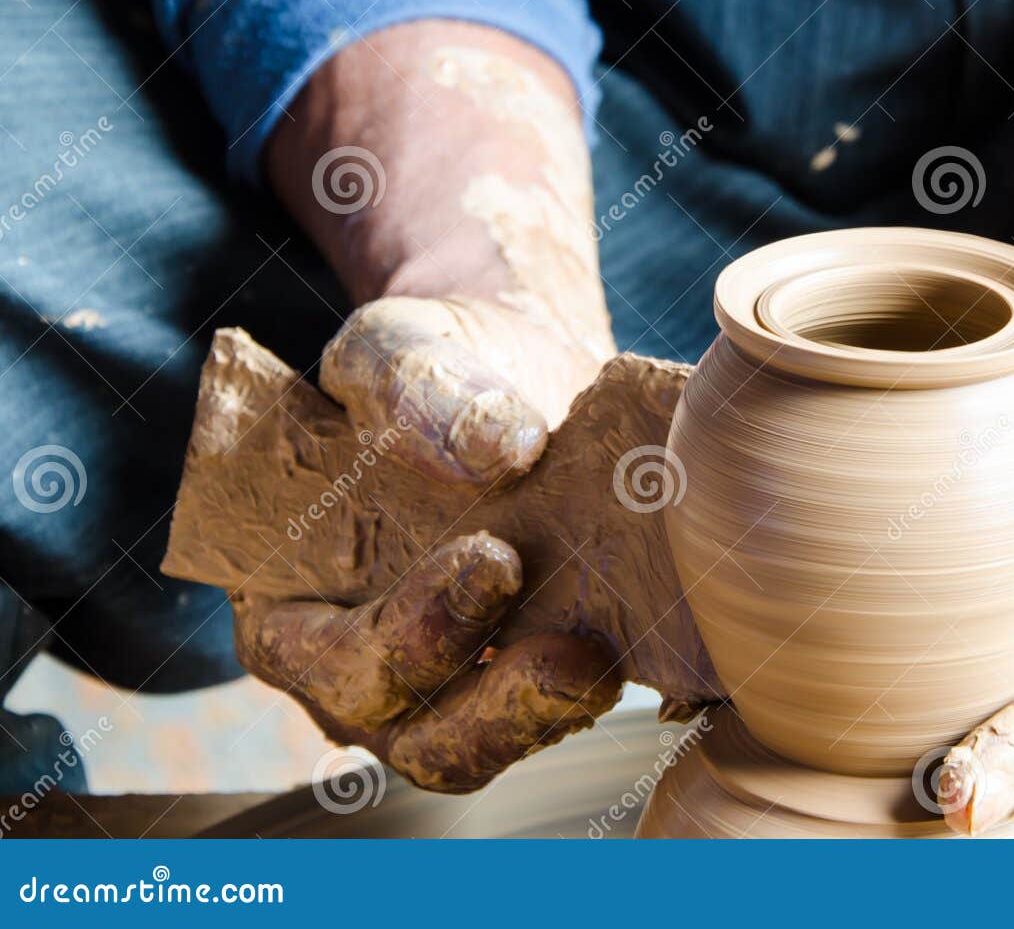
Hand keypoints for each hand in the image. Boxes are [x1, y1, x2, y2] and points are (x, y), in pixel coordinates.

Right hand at [232, 294, 622, 792]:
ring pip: (485, 744)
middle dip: (487, 701)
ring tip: (604, 665)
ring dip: (547, 716)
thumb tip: (494, 445)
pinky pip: (554, 712)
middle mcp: (361, 664)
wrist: (501, 371)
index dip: (399, 635)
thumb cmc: (421, 366)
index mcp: (293, 597)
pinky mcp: (529, 671)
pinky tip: (641, 644)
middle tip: (563, 642)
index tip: (495, 558)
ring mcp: (450, 680)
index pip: (317, 660)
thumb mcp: (398, 348)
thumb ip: (414, 385)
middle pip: (410, 735)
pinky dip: (594, 688)